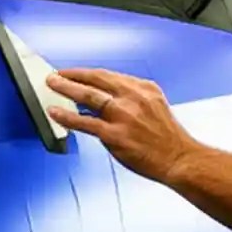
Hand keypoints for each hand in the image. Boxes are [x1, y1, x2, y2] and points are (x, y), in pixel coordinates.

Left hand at [45, 68, 203, 183]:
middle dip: (73, 75)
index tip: (74, 73)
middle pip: (96, 79)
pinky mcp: (114, 135)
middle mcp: (133, 97)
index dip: (88, 73)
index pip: (109, 75)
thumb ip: (133, 99)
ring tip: (52, 85)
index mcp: (143, 88)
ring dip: (66, 88)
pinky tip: (55, 113)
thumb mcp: (156, 106)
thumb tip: (106, 99)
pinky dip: (66, 116)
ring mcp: (123, 115)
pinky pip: (84, 122)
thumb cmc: (168, 138)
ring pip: (87, 96)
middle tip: (56, 74)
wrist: (179, 159)